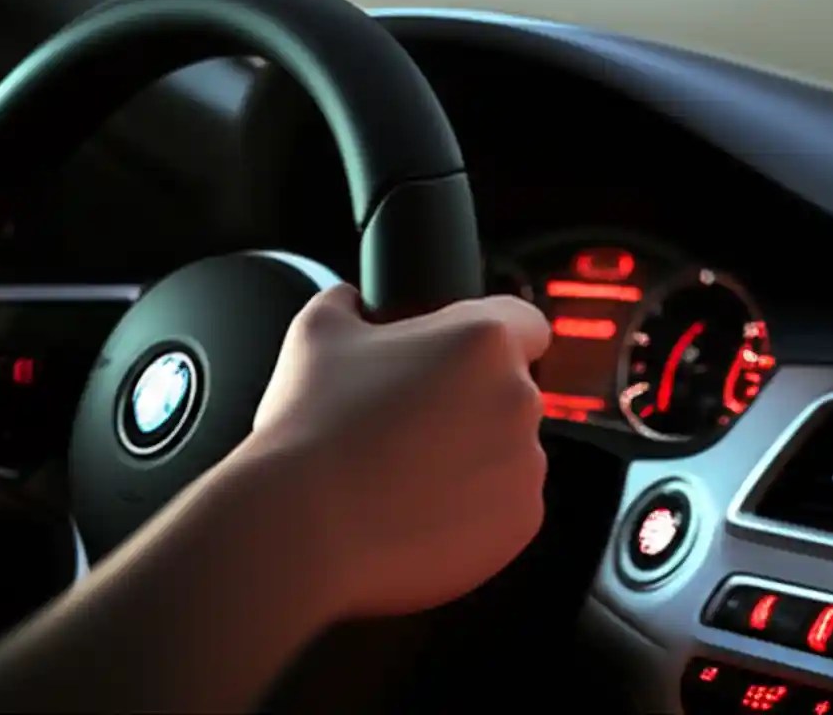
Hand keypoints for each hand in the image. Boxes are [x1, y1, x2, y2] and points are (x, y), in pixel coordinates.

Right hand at [249, 284, 551, 617]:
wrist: (306, 532)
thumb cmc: (311, 427)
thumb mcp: (316, 333)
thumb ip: (347, 302)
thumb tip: (350, 300)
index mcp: (483, 340)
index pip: (524, 322)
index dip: (490, 338)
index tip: (457, 358)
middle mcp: (520, 398)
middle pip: (509, 390)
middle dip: (470, 403)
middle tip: (409, 423)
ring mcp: (526, 464)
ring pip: (508, 451)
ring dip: (472, 457)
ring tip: (405, 474)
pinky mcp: (521, 522)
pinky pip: (505, 506)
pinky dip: (473, 509)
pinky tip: (417, 511)